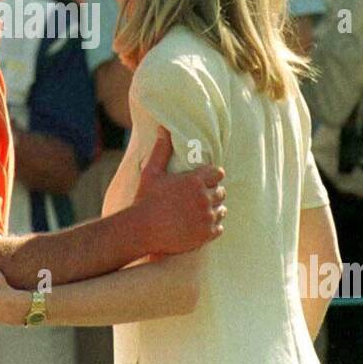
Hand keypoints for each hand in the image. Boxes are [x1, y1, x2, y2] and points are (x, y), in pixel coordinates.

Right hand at [133, 125, 226, 254]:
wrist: (141, 230)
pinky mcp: (206, 234)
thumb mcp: (152, 172)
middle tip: (199, 197)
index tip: (204, 181)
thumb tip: (163, 129)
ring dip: (214, 209)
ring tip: (200, 211)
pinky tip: (199, 225)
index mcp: (194, 181)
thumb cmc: (145, 199)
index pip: (218, 173)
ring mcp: (206, 217)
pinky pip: (219, 227)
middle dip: (212, 193)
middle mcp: (204, 198)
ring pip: (221, 210)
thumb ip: (162, 150)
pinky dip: (212, 226)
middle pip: (221, 192)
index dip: (211, 176)